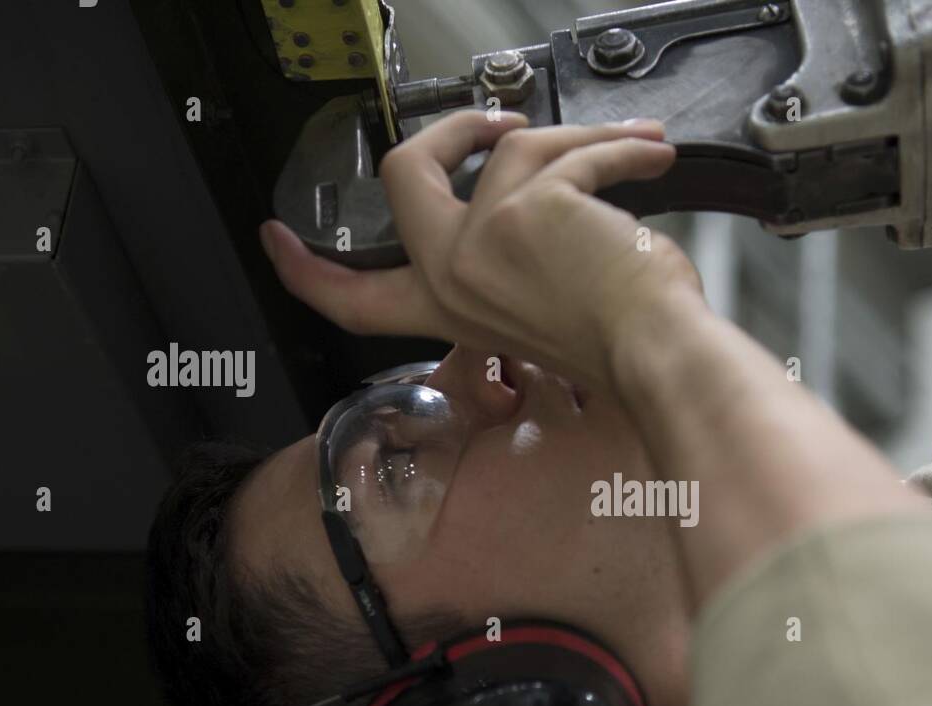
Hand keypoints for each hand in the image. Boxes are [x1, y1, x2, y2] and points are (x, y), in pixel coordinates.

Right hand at [259, 110, 704, 391]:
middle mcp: (451, 274)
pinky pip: (578, 148)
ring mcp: (485, 236)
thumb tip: (515, 207)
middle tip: (494, 122)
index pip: (354, 300)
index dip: (307, 270)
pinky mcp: (530, 204)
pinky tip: (650, 153)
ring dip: (584, 138)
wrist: (655, 358)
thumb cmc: (614, 348)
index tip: (276, 239)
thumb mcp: (531, 321)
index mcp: (446, 309)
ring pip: (518, 144)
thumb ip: (502, 277)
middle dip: (449, 128)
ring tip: (633, 147)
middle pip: (402, 174)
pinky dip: (622, 145)